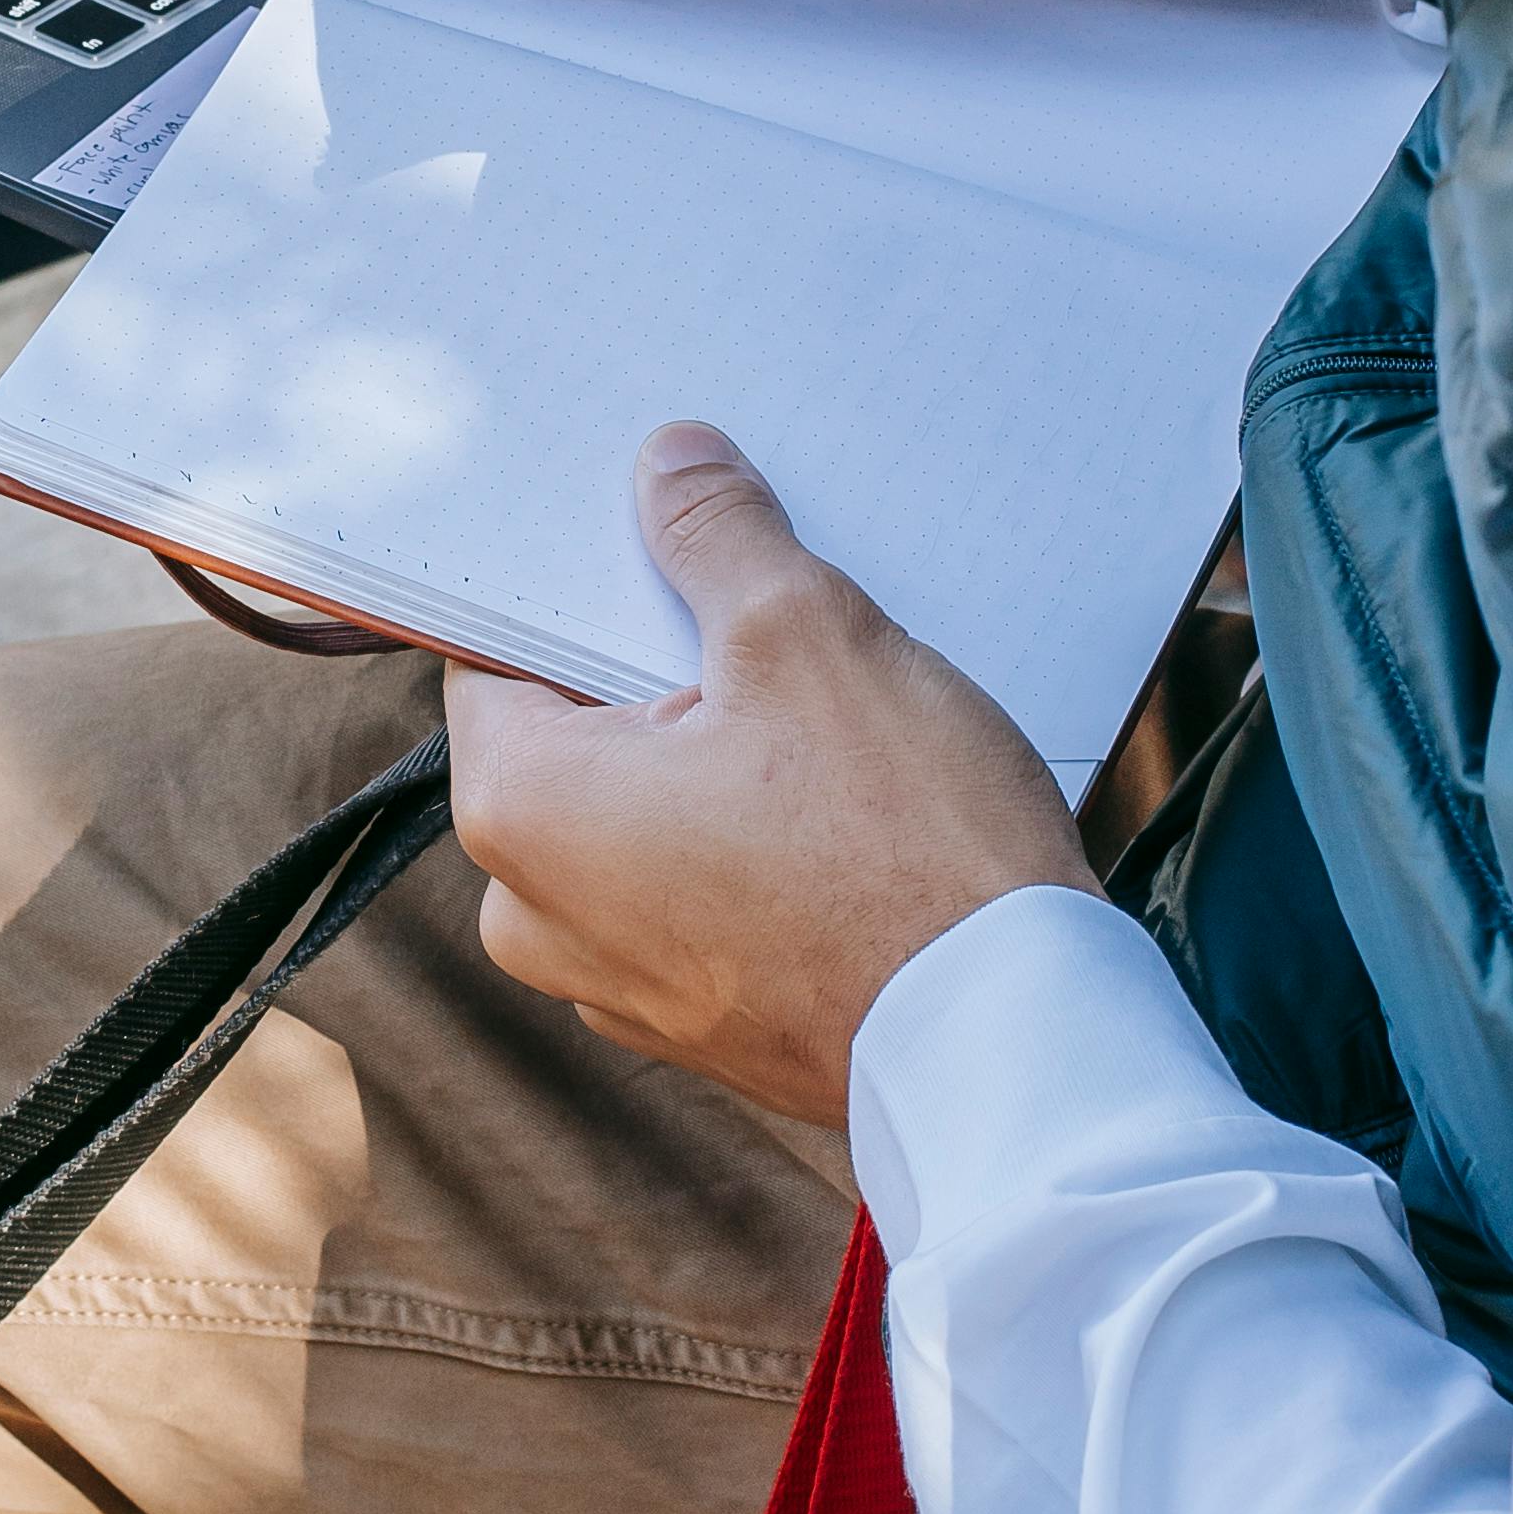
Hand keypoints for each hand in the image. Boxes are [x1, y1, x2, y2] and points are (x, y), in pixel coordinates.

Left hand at [446, 425, 1094, 1129]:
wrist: (1011, 1048)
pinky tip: (850, 810)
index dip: (585, 582)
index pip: (500, 646)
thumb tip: (668, 465)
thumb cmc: (901, 849)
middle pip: (578, 732)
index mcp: (517, 809)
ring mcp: (618, 984)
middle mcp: (535, 914)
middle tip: (775, 624)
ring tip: (834, 720)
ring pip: (647, 814)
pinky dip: (753, 841)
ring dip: (722, 756)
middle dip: (666, 669)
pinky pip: (699, 892)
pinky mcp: (704, 1024)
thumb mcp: (809, 637)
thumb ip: (717, 537)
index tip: (660, 542)